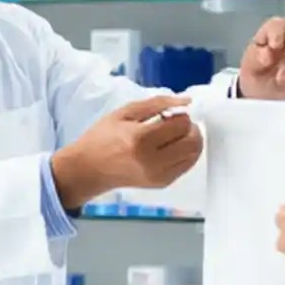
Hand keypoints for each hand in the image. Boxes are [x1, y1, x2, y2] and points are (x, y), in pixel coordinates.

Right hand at [51, 95, 202, 208]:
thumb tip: (186, 100)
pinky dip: (186, 153)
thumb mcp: (125, 112)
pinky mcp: (161, 183)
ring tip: (174, 136)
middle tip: (176, 123)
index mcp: (140, 138)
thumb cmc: (103, 137)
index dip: (180, 114)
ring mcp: (158, 175)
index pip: (181, 124)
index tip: (169, 114)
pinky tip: (171, 148)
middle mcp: (152, 160)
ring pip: (194, 154)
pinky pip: (187, 166)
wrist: (89, 169)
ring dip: (191, 140)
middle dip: (190, 127)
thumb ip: (157, 103)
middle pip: (193, 141)